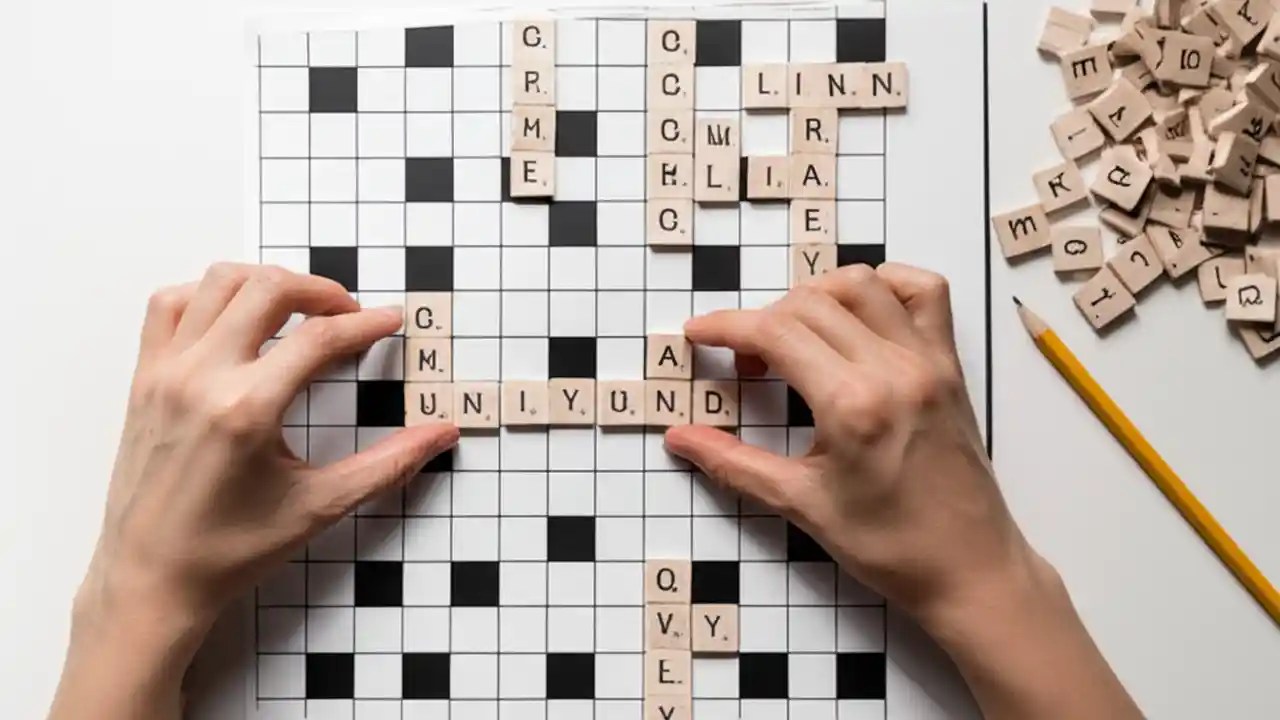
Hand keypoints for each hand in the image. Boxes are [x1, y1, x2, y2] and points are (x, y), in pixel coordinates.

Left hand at [53, 264, 456, 719]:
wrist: (151, 579)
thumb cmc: (230, 550)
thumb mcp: (319, 506)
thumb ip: (387, 465)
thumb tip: (440, 435)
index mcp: (247, 409)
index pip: (320, 337)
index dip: (366, 324)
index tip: (390, 321)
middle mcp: (201, 378)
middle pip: (269, 289)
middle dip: (320, 291)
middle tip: (349, 314)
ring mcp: (166, 372)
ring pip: (218, 282)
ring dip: (266, 282)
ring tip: (299, 307)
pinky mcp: (144, 377)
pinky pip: (170, 304)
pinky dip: (208, 294)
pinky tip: (237, 317)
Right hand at [665, 264, 1139, 718]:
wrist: (970, 569)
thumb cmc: (891, 546)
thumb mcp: (801, 505)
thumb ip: (734, 464)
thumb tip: (682, 438)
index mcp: (853, 405)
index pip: (776, 332)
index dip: (726, 325)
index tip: (698, 332)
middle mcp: (894, 370)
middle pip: (810, 303)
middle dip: (763, 319)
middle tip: (744, 359)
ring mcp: (928, 362)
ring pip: (863, 284)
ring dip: (816, 294)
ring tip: (795, 333)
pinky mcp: (950, 365)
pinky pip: (924, 292)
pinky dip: (885, 285)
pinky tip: (857, 313)